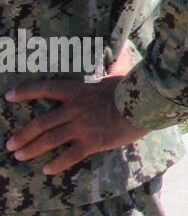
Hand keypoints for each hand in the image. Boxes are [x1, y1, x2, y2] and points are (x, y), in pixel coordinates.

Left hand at [5, 46, 148, 175]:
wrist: (146, 103)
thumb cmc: (134, 85)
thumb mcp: (120, 71)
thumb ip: (116, 62)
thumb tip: (122, 45)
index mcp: (79, 91)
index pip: (46, 88)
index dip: (26, 91)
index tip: (8, 96)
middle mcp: (75, 110)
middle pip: (42, 123)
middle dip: (23, 134)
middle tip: (10, 144)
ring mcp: (83, 127)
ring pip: (50, 140)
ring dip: (32, 149)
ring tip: (19, 156)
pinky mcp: (93, 142)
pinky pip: (70, 156)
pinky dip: (57, 164)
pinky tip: (47, 170)